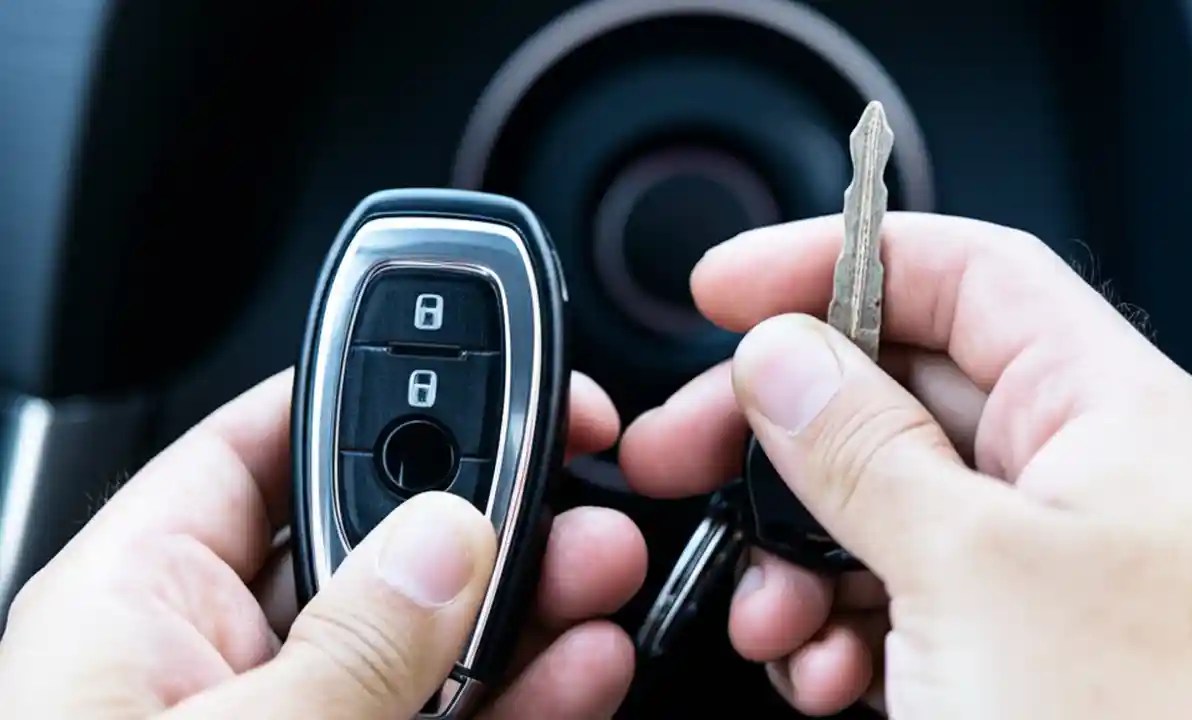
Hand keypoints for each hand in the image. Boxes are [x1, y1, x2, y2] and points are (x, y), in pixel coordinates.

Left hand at [0, 369, 644, 718]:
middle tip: (566, 473)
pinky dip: (530, 697)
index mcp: (134, 611)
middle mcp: (217, 666)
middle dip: (475, 504)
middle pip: (366, 539)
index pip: (250, 449)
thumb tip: (447, 542)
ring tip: (603, 564)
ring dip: (528, 599)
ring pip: (432, 640)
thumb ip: (342, 651)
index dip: (357, 393)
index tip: (467, 370)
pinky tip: (587, 664)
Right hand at [621, 213, 1191, 717]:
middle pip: (896, 387)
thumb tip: (781, 356)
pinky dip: (828, 621)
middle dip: (778, 428)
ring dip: (792, 549)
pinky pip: (884, 585)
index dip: (836, 262)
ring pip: (874, 498)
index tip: (727, 290)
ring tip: (769, 610)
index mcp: (1110, 417)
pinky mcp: (998, 638)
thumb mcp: (969, 576)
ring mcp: (1035, 563)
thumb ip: (861, 448)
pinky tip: (820, 670)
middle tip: (681, 448)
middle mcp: (1076, 477)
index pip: (965, 275)